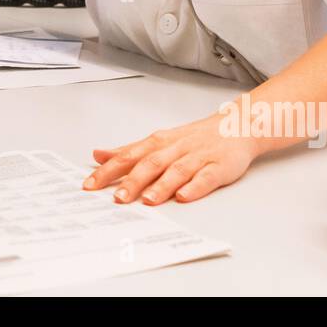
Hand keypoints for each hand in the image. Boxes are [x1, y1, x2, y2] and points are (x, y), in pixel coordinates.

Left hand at [83, 114, 258, 203]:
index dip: (108, 170)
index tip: (90, 184)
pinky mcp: (219, 166)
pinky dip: (195, 186)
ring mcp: (197, 157)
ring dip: (162, 185)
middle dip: (133, 181)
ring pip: (177, 170)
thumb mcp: (158, 140)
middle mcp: (175, 148)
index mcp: (158, 142)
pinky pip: (206, 177)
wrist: (237, 125)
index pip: (128, 156)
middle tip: (117, 198)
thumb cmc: (194, 137)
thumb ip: (129, 150)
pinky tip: (184, 196)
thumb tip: (98, 155)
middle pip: (150, 163)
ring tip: (148, 201)